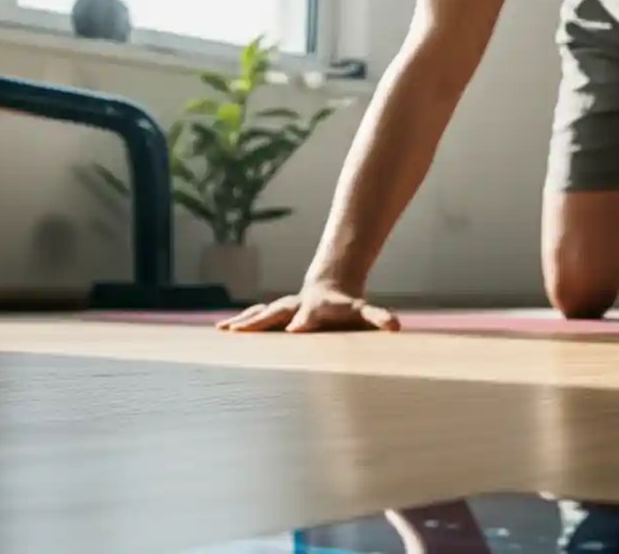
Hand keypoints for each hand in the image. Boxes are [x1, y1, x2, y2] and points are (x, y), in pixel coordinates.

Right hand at [216, 282, 398, 333]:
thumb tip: (396, 326)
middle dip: (258, 322)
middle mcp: (294, 308)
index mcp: (315, 310)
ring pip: (260, 314)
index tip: (293, 331)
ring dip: (243, 322)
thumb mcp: (363, 311)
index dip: (302, 324)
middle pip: (275, 313)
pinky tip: (222, 331)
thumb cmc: (347, 306)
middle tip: (239, 331)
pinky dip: (240, 323)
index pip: (308, 319)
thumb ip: (378, 317)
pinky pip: (255, 317)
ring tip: (224, 331)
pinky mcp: (274, 314)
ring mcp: (282, 309)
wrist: (331, 287)